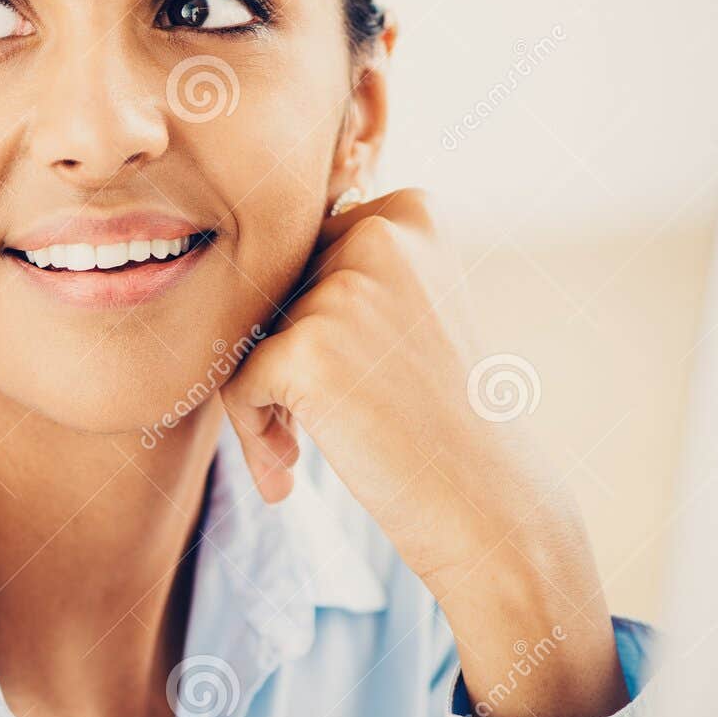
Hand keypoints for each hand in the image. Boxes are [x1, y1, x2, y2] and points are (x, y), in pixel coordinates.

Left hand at [219, 188, 628, 716]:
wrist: (487, 504)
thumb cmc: (436, 415)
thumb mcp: (406, 310)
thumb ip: (336, 271)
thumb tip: (230, 264)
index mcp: (406, 212)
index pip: (301, 251)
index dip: (297, 321)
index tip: (331, 377)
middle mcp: (377, 234)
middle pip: (267, 290)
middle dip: (271, 358)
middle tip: (307, 424)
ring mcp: (343, 290)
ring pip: (245, 336)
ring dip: (259, 401)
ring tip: (297, 451)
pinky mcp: (308, 349)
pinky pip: (235, 381)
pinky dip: (250, 431)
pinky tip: (288, 471)